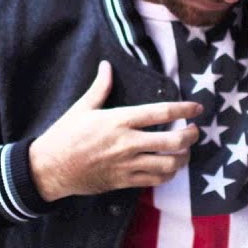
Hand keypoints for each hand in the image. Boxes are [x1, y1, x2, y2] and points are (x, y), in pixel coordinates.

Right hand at [29, 61, 202, 201]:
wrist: (50, 168)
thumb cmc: (65, 135)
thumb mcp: (82, 108)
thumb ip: (100, 88)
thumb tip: (106, 66)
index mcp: (119, 120)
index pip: (161, 112)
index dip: (184, 109)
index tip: (197, 108)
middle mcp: (127, 142)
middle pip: (172, 141)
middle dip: (190, 136)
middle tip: (194, 132)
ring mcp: (127, 164)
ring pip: (168, 164)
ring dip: (182, 158)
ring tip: (184, 152)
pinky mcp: (124, 181)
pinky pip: (155, 180)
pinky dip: (168, 174)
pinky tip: (169, 168)